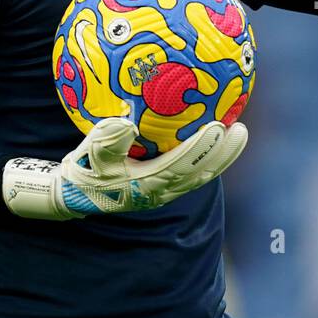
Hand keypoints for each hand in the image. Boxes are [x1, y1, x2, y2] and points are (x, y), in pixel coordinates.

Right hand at [2, 117, 247, 219]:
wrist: (76, 196)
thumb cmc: (83, 173)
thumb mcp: (89, 156)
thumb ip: (107, 141)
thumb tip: (125, 122)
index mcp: (148, 184)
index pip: (184, 164)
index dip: (202, 147)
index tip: (219, 126)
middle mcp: (162, 191)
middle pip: (202, 173)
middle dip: (224, 153)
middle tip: (241, 129)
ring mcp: (165, 192)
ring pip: (201, 175)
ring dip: (221, 156)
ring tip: (237, 132)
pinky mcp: (163, 187)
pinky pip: (192, 172)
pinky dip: (205, 155)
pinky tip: (212, 135)